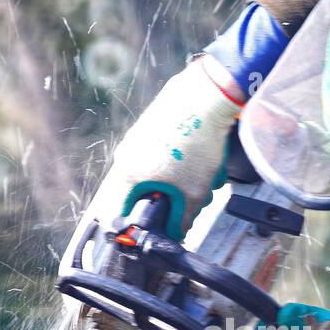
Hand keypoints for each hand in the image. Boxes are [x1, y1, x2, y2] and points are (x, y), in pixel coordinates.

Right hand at [84, 57, 242, 239]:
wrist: (208, 95)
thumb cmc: (197, 143)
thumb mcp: (194, 192)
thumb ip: (182, 219)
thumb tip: (176, 234)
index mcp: (128, 175)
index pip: (121, 212)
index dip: (138, 227)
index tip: (154, 232)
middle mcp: (127, 155)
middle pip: (145, 193)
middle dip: (172, 201)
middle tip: (194, 200)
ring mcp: (138, 138)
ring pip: (159, 173)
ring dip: (184, 180)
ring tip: (208, 175)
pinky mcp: (153, 126)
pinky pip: (165, 154)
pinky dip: (184, 161)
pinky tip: (206, 158)